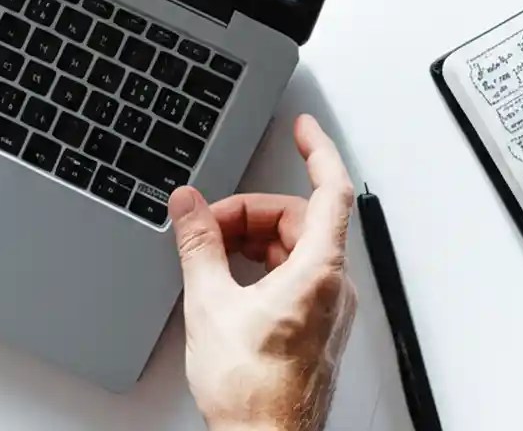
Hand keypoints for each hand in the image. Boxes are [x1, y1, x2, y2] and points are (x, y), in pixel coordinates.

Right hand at [172, 115, 357, 430]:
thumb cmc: (252, 393)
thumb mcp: (210, 304)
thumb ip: (198, 245)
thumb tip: (188, 206)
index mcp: (318, 272)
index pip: (331, 190)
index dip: (317, 151)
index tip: (302, 129)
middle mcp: (334, 287)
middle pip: (301, 220)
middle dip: (252, 213)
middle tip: (208, 225)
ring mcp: (328, 309)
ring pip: (297, 249)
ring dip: (254, 242)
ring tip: (211, 257)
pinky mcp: (317, 327)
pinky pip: (296, 276)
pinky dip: (262, 267)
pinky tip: (229, 283)